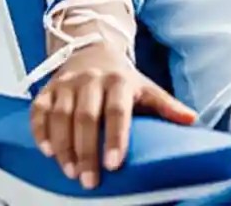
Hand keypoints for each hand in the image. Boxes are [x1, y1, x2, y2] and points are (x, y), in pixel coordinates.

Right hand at [30, 44, 196, 189]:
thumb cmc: (121, 78)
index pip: (117, 112)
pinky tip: (47, 152)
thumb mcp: (147, 88)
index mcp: (119, 81)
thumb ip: (166, 105)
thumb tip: (191, 120)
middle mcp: (91, 80)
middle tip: (89, 179)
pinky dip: (40, 132)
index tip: (114, 164)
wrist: (93, 51)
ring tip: (70, 172)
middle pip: (86, 118)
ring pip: (60, 116)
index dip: (115, 138)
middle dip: (87, 151)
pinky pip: (38, 111)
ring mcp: (67, 84)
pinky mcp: (47, 90)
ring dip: (63, 147)